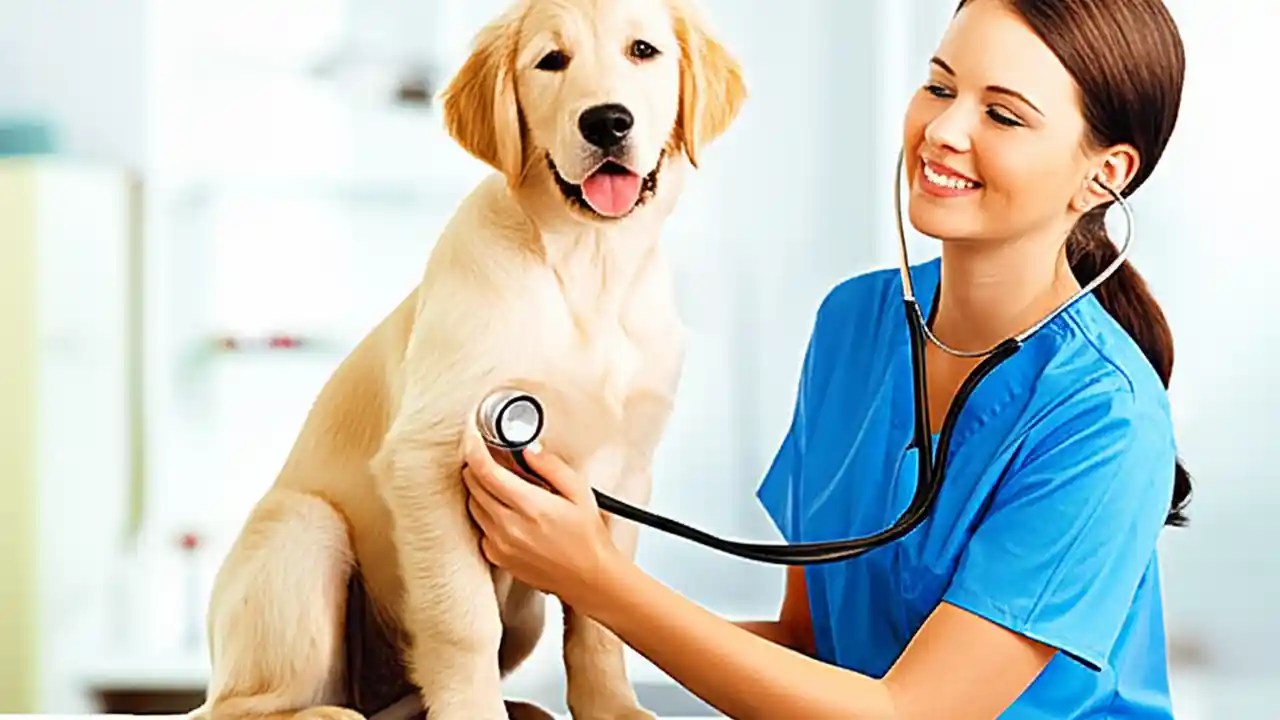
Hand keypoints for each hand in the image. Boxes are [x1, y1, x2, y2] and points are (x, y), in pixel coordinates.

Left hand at [461, 435, 621, 604]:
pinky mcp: (496, 556)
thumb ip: (551, 466)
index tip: (472, 436)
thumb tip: (528, 450)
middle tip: (490, 456)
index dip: (474, 448)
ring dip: (480, 488)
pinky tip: (506, 511)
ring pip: (473, 505)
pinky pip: (480, 526)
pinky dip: (486, 512)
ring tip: (502, 484)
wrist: (589, 579)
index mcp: (531, 507)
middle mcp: (509, 527)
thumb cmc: (588, 539)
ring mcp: (500, 544)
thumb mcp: (580, 493)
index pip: (486, 471)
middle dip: (477, 465)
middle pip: (473, 485)